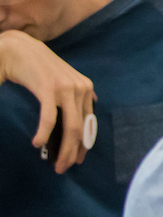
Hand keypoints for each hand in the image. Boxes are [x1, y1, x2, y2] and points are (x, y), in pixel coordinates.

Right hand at [0, 30, 95, 172]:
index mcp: (86, 89)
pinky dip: (44, 134)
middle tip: (63, 168)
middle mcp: (81, 89)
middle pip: (81, 129)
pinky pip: (50, 119)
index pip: (89, 123)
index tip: (77, 160)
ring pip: (70, 128)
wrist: (18, 48)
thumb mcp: (61, 81)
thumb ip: (72, 98)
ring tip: (54, 164)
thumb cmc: (37, 68)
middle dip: (73, 152)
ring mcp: (67, 89)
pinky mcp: (50, 89)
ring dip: (62, 149)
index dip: (84, 144)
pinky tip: (37, 144)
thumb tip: (81, 117)